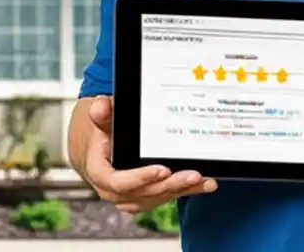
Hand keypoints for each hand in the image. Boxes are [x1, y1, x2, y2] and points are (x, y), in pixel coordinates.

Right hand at [81, 96, 216, 212]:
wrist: (99, 148)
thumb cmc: (102, 134)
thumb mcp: (100, 121)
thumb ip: (101, 114)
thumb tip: (101, 106)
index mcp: (100, 174)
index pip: (120, 182)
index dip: (142, 178)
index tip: (163, 170)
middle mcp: (114, 192)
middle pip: (146, 192)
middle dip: (171, 184)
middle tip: (193, 175)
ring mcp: (131, 197)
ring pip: (159, 196)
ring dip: (182, 189)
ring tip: (203, 179)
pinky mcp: (146, 198)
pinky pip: (167, 195)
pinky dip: (186, 190)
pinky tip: (204, 183)